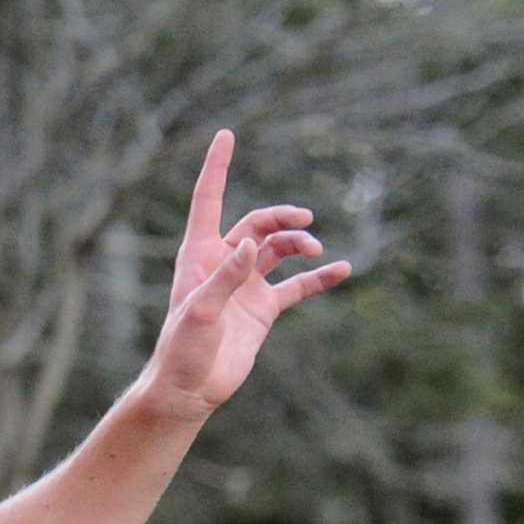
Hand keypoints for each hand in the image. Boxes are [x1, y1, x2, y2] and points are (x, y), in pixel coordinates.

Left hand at [136, 132, 350, 419]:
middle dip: (281, 218)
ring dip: (299, 244)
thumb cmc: (181, 350)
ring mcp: (245, 286)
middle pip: (256, 223)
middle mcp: (223, 264)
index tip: (227, 134)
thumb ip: (225, 278)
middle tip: (304, 223)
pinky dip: (319, 278)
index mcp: (199, 256)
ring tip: (317, 250)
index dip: (217, 168)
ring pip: (278, 250)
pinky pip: (297, 287)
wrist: (189, 390)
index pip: (208, 200)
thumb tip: (250, 244)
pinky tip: (343, 270)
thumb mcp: (200, 312)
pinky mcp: (262, 310)